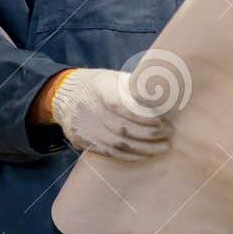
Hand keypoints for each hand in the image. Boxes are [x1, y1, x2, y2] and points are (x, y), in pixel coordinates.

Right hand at [49, 69, 170, 161]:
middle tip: (169, 134)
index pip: (121, 106)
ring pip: (116, 144)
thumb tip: (163, 97)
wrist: (64, 95)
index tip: (161, 121)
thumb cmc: (99, 85)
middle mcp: (88, 108)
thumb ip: (135, 87)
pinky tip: (144, 154)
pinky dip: (129, 155)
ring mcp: (83, 126)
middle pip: (121, 128)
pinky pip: (108, 152)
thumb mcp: (114, 78)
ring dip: (143, 148)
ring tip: (162, 147)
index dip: (142, 117)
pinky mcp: (81, 140)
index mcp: (98, 88)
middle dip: (149, 134)